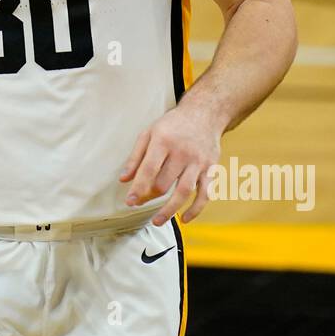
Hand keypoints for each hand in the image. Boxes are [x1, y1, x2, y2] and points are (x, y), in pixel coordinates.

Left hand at [119, 102, 222, 225]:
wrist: (205, 114)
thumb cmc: (173, 125)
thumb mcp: (149, 133)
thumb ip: (135, 156)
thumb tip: (123, 179)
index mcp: (164, 141)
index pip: (148, 169)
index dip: (138, 188)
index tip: (130, 201)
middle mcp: (182, 152)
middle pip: (164, 183)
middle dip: (150, 197)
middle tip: (140, 203)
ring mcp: (198, 162)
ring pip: (184, 192)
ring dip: (170, 210)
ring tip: (157, 221)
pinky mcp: (211, 169)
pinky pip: (205, 194)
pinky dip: (196, 209)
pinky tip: (185, 219)